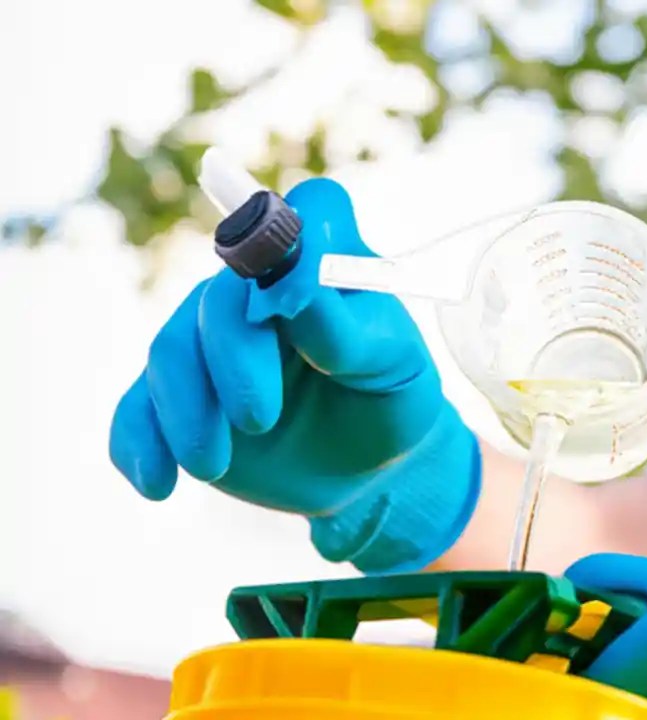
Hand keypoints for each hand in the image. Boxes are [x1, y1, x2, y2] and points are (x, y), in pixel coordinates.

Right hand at [108, 178, 480, 572]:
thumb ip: (349, 331)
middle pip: (222, 298)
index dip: (296, 237)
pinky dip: (139, 442)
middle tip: (259, 419)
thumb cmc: (391, 402)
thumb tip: (300, 293)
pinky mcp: (180, 391)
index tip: (292, 301)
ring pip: (171, 351)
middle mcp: (260, 287)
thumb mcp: (393, 371)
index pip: (313, 210)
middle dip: (232, 357)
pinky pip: (138, 407)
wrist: (369, 468)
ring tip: (212, 466)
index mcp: (329, 262)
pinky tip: (156, 483)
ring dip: (183, 410)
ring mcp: (211, 338)